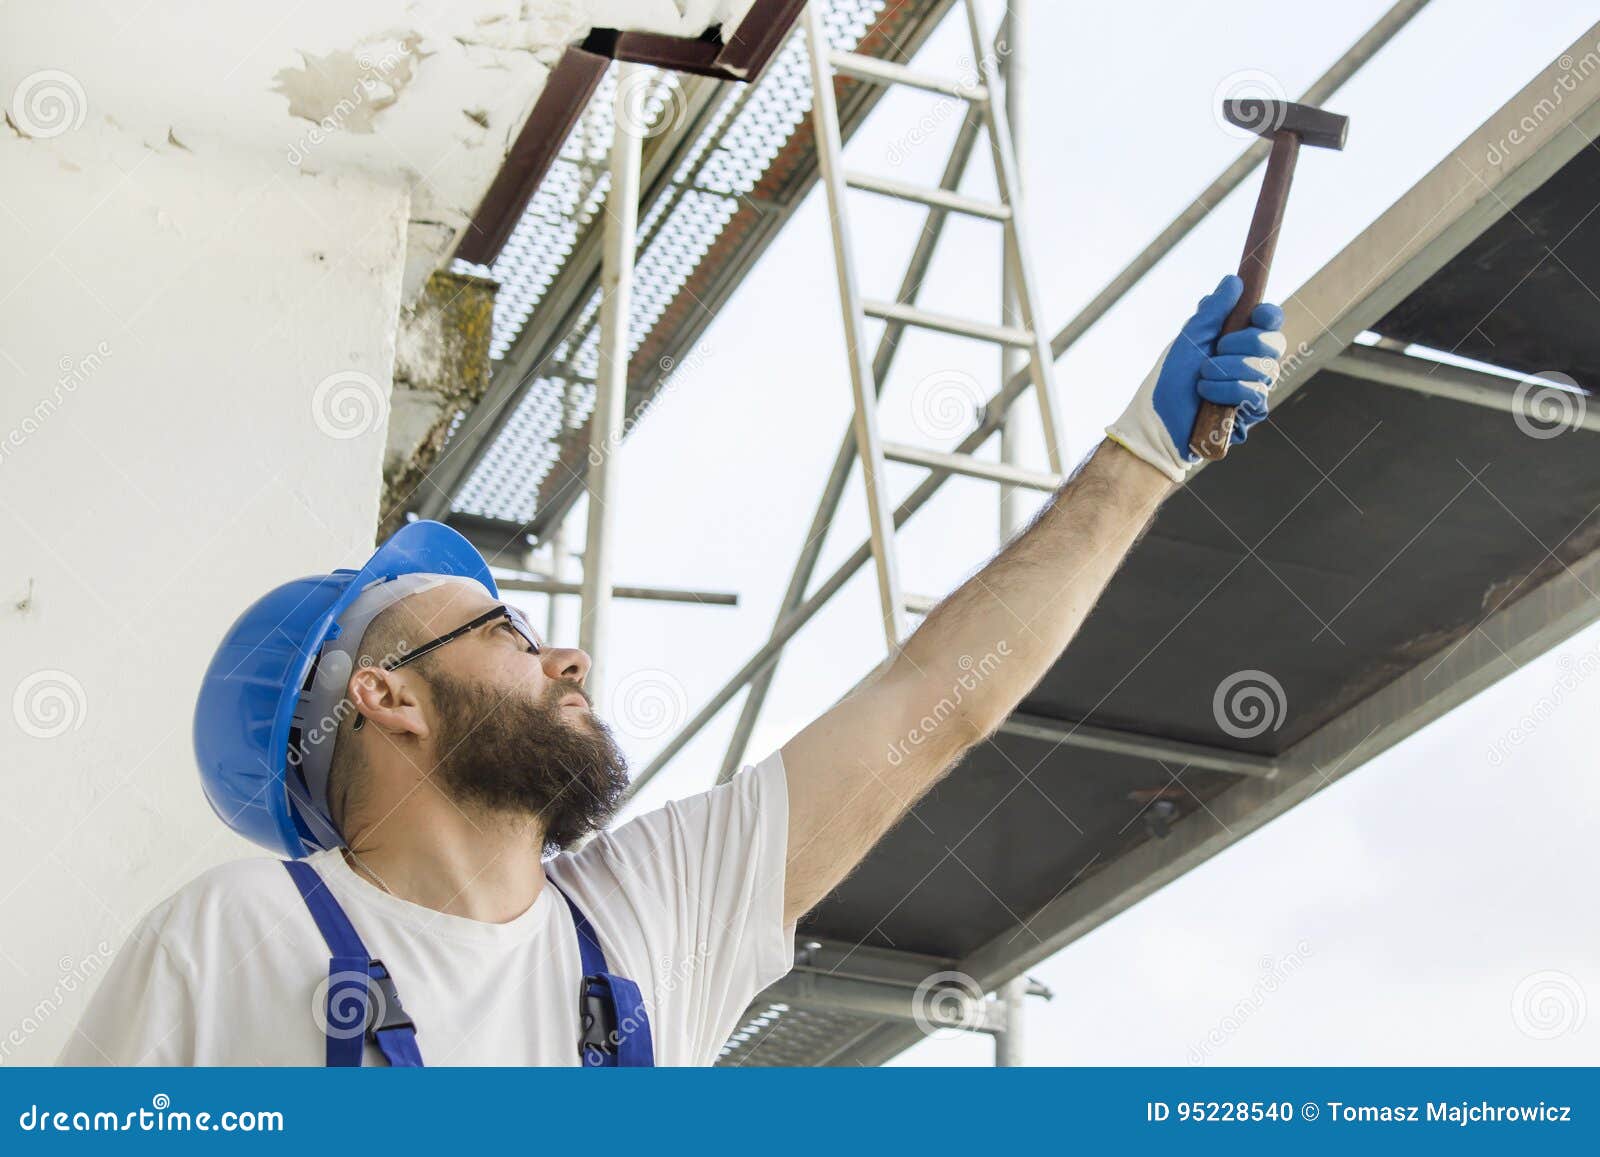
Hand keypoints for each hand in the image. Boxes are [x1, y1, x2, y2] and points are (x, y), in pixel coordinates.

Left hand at [1106, 275, 1286, 481]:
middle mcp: (1251, 363)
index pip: (1270, 321)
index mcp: (1239, 341)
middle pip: (1275, 343)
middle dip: (1245, 343)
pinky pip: (1255, 395)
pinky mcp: (1250, 414)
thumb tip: (1233, 280)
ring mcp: (1253, 388)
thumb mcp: (1189, 338)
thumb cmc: (1170, 380)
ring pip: (1266, 370)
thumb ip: (1213, 310)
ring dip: (1227, 370)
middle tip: (1217, 350)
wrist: (1156, 421)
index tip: (1255, 314)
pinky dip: (1227, 391)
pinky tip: (1206, 395)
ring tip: (1202, 378)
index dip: (1269, 315)